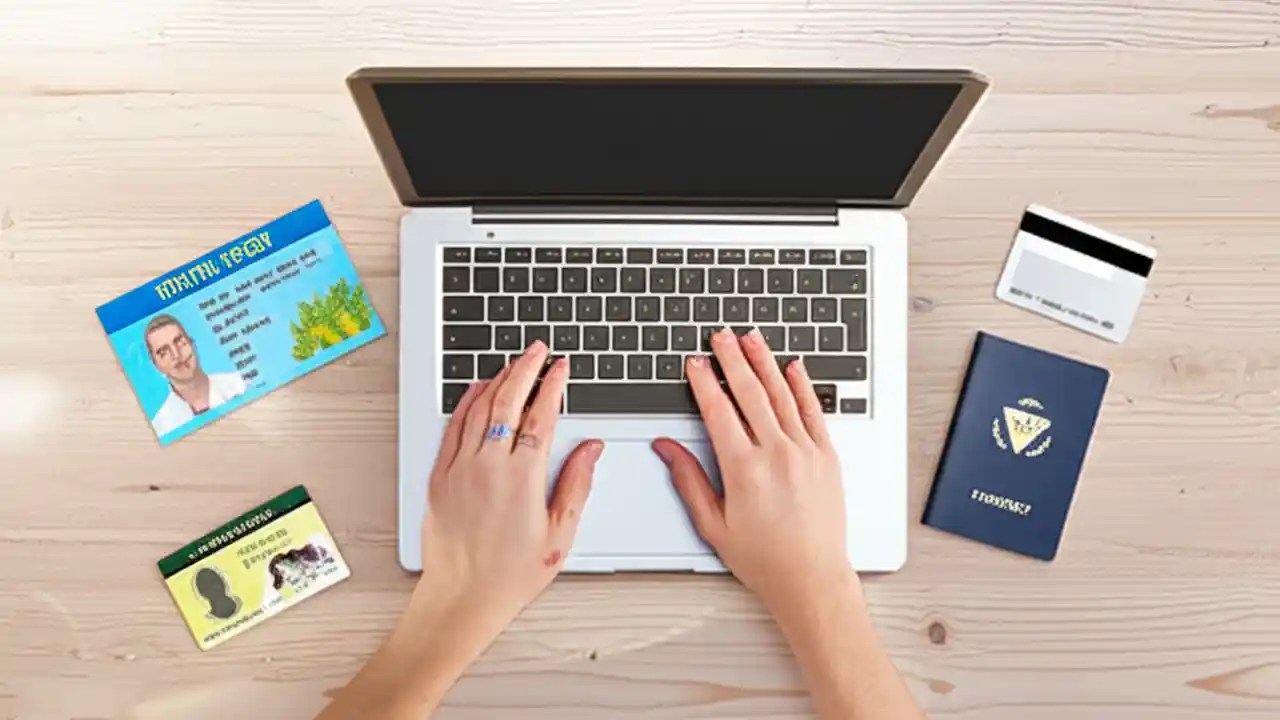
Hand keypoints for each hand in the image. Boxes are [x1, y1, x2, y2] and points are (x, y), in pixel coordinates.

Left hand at [316, 343, 603, 719]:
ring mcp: (459, 469)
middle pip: (508, 400)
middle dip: (525, 368)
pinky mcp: (439, 476)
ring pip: (478, 408)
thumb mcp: (559, 534)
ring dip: (497, 379)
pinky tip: (478, 390)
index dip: (553, 385)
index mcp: (523, 478)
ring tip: (513, 363)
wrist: (462, 598)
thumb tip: (590, 448)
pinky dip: (467, 403)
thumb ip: (576, 484)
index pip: (541, 416)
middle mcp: (488, 467)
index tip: (562, 368)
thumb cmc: (510, 575)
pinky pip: (453, 427)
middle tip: (538, 350)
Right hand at [653, 328, 851, 613]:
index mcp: (744, 470)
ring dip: (764, 363)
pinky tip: (793, 367)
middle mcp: (777, 454)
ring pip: (782, 395)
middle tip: (719, 336)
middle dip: (731, 359)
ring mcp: (806, 452)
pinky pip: (812, 412)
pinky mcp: (827, 457)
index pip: (718, 411)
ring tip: (751, 339)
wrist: (812, 578)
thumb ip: (688, 480)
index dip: (703, 382)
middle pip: (750, 393)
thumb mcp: (713, 524)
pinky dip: (802, 387)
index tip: (694, 363)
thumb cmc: (764, 559)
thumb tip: (666, 448)